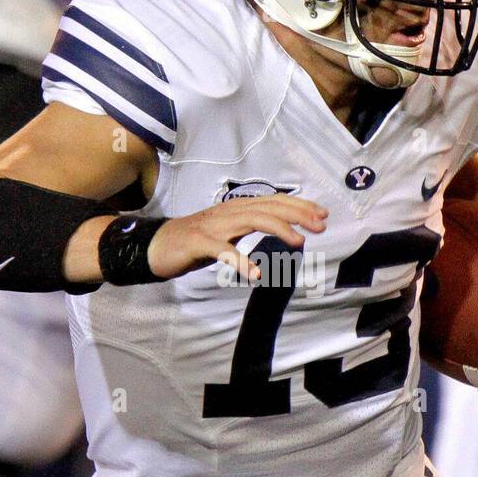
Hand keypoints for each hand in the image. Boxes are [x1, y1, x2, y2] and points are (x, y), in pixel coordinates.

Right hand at [146, 196, 327, 282]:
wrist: (156, 245)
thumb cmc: (194, 242)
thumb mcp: (227, 231)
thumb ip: (250, 226)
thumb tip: (281, 228)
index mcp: (236, 209)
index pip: (273, 201)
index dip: (299, 205)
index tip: (322, 214)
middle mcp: (228, 212)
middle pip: (268, 207)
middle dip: (297, 215)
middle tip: (321, 226)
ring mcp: (213, 226)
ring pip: (251, 220)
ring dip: (278, 229)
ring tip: (299, 242)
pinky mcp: (198, 243)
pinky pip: (222, 251)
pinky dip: (240, 261)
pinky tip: (256, 274)